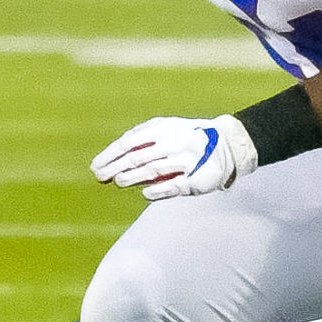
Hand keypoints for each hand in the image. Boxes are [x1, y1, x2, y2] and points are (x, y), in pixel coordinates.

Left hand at [91, 115, 257, 200]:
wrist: (225, 145)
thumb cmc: (184, 138)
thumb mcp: (164, 130)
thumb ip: (140, 141)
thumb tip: (109, 158)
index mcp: (163, 128)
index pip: (129, 142)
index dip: (110, 155)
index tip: (95, 166)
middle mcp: (173, 142)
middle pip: (137, 157)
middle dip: (115, 167)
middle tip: (100, 176)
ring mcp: (185, 160)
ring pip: (153, 170)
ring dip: (133, 177)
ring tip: (118, 181)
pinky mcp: (196, 179)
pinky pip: (174, 185)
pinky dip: (159, 190)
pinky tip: (145, 193)